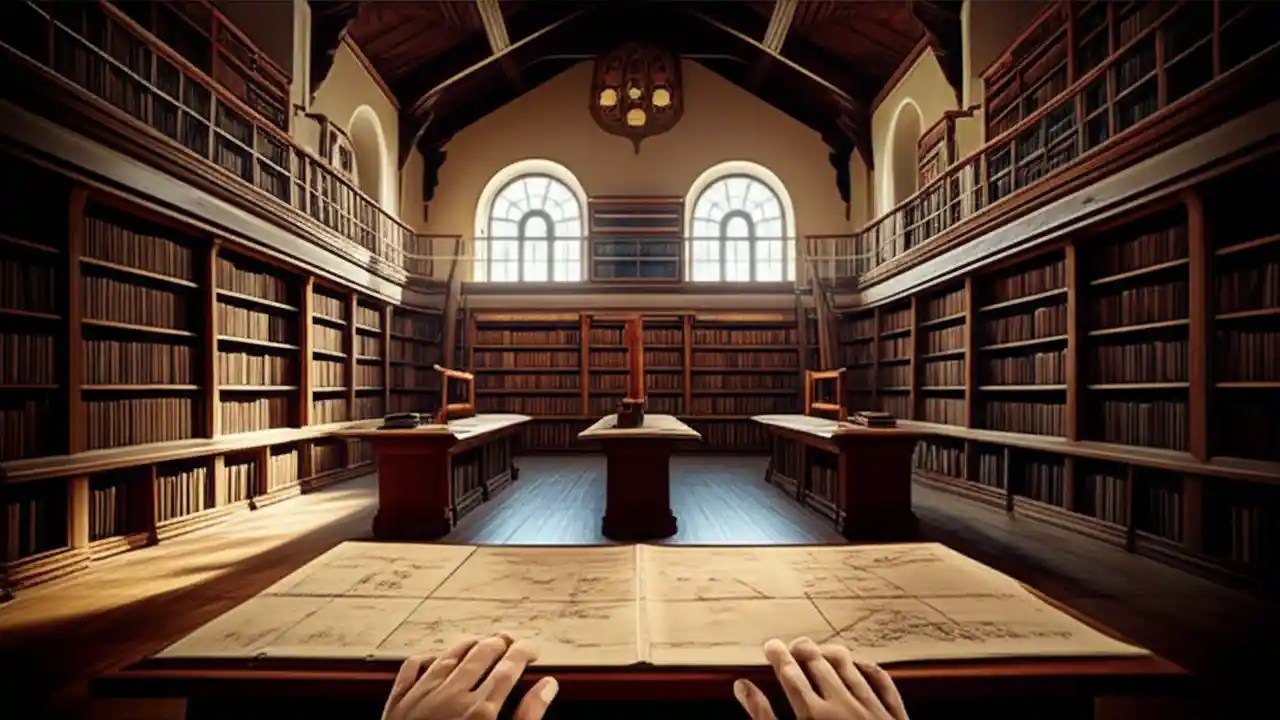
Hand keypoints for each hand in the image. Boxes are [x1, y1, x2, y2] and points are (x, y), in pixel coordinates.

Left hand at [382, 635, 558, 719]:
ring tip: (481, 642)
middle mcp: (451, 697)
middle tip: (510, 643)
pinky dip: (427, 658)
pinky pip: (412, 667)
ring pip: (449, 654)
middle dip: (500, 643)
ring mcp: (422, 697)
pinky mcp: (398, 704)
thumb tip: (547, 687)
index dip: (524, 652)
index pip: (510, 666)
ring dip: (469, 644)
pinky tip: (435, 658)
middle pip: (481, 653)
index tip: (532, 649)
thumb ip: (528, 717)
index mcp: (481, 711)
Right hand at [733, 637, 907, 719]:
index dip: (779, 656)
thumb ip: (763, 717)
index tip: (771, 645)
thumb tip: (742, 687)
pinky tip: (864, 665)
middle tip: (794, 644)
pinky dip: (872, 671)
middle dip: (804, 650)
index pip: (791, 674)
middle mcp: (844, 706)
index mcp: (814, 715)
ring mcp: (872, 711)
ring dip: (834, 655)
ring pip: (852, 669)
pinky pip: (884, 686)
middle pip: (820, 665)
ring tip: (823, 649)